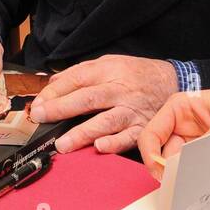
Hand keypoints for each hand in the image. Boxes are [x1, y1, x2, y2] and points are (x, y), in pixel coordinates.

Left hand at [29, 55, 178, 154]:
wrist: (172, 82)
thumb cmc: (138, 74)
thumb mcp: (110, 62)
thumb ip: (82, 72)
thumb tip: (53, 83)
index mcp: (109, 71)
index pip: (77, 79)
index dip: (54, 92)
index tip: (37, 104)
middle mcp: (120, 90)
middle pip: (88, 98)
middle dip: (61, 109)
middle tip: (40, 117)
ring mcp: (131, 110)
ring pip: (106, 121)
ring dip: (83, 133)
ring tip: (63, 144)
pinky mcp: (142, 128)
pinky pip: (128, 138)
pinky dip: (114, 143)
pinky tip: (100, 147)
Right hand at [138, 84, 209, 179]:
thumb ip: (201, 151)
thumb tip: (182, 173)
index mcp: (181, 106)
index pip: (151, 135)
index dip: (151, 157)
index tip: (162, 175)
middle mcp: (184, 123)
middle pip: (161, 153)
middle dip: (168, 171)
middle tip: (180, 185)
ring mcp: (195, 139)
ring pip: (176, 163)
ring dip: (183, 175)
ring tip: (198, 181)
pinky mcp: (207, 152)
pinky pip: (193, 167)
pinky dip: (196, 176)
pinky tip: (207, 180)